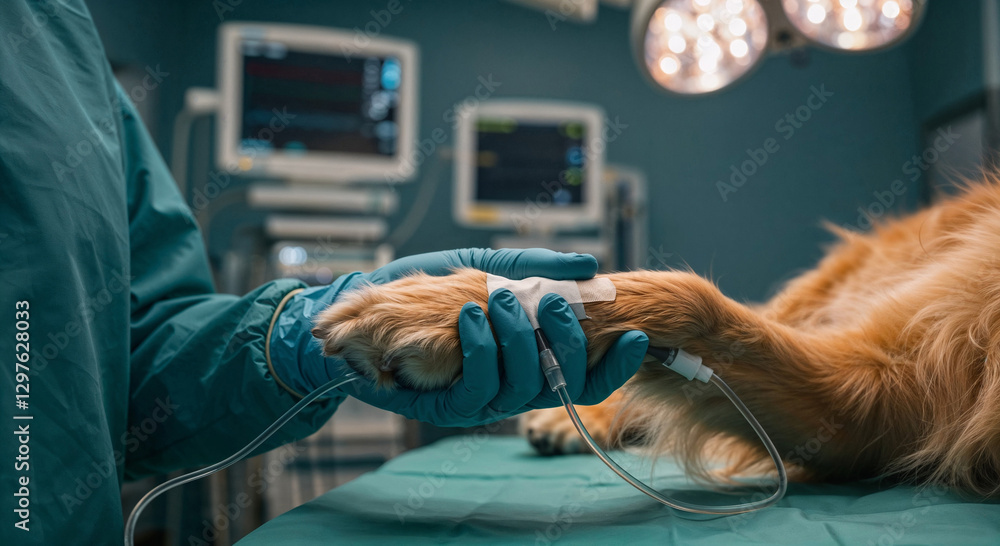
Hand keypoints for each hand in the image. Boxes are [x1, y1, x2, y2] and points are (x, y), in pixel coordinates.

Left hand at [268, 248, 648, 425]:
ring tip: (504, 299)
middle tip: (560, 304)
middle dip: (568, 341)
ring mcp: (481, 399)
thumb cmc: (424, 291)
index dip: (615, 364)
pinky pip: (478, 386)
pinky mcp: (446, 405)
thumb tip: (589, 268)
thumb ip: (533, 268)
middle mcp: (513, 384)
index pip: (586, 372)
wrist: (357, 310)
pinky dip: (481, 348)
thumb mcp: (482, 267)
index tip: (634, 335)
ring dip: (520, 339)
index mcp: (531, 356)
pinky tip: (471, 316)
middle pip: (564, 381)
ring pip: (523, 385)